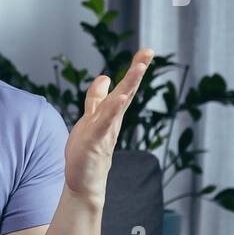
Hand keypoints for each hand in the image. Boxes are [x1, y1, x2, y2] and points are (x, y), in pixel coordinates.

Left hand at [63, 47, 154, 207]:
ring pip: (118, 104)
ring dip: (129, 85)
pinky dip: (114, 110)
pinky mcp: (95, 141)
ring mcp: (105, 130)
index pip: (124, 87)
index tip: (146, 51)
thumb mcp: (90, 119)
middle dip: (136, 71)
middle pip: (126, 91)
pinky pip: (105, 123)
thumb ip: (96, 99)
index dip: (134, 69)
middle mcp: (112, 120)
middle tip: (149, 51)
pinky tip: (122, 97)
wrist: (85, 183)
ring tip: (139, 67)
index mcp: (111, 113)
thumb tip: (104, 77)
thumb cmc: (87, 152)